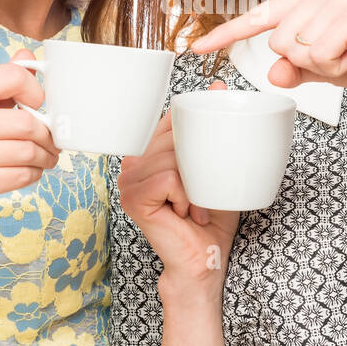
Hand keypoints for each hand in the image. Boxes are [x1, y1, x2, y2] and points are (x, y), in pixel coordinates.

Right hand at [0, 48, 60, 241]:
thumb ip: (0, 85)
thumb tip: (28, 57)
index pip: (12, 76)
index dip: (36, 91)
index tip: (39, 106)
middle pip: (27, 121)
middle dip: (48, 135)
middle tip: (51, 143)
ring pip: (28, 150)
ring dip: (45, 157)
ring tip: (44, 159)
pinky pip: (22, 175)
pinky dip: (34, 175)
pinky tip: (29, 172)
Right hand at [118, 80, 240, 299]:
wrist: (204, 260)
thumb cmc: (211, 218)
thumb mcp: (217, 167)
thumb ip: (214, 128)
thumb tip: (218, 85)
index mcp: (148, 153)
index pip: (171, 122)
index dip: (194, 134)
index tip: (207, 160)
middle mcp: (132, 164)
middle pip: (172, 138)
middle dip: (198, 166)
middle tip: (204, 196)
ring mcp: (128, 181)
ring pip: (171, 158)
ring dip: (195, 185)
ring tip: (197, 208)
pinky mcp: (133, 198)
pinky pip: (169, 179)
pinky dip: (187, 196)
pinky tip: (186, 214)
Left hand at [187, 0, 346, 107]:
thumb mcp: (323, 68)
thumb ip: (293, 69)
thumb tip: (271, 74)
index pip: (259, 17)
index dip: (226, 35)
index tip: (194, 48)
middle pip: (276, 41)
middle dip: (305, 62)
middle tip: (341, 55)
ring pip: (293, 50)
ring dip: (322, 65)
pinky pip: (316, 56)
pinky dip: (335, 66)